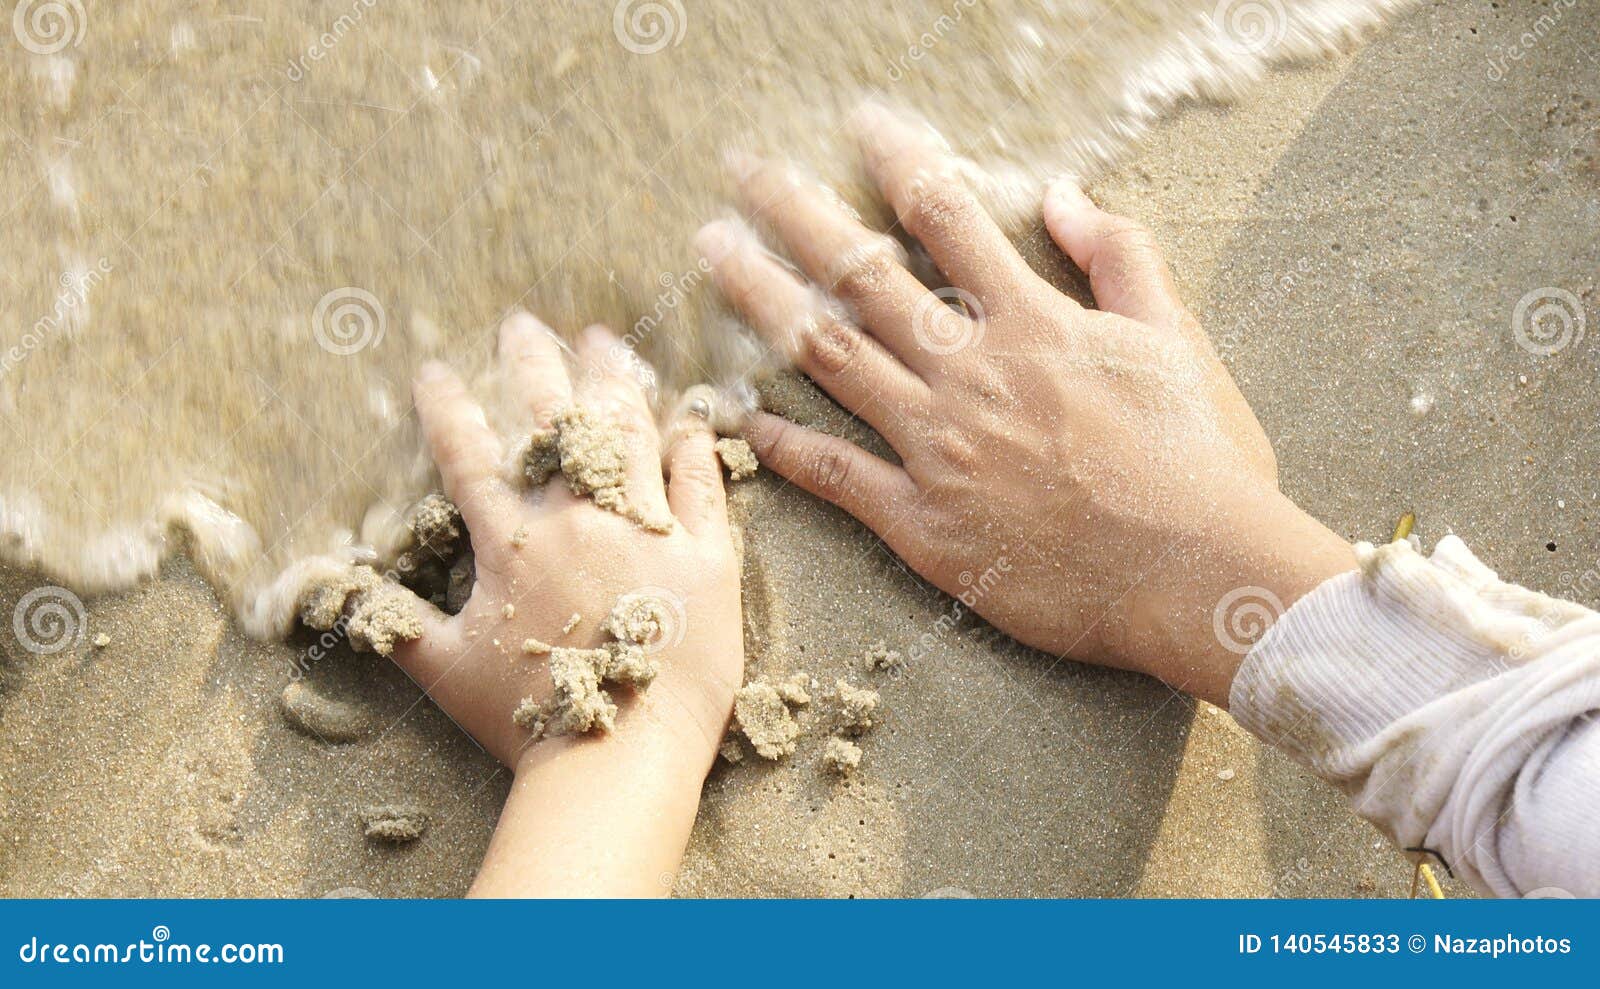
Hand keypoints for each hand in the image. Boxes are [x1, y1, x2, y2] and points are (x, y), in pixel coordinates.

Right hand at [394, 314, 741, 770]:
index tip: (432, 369)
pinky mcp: (705, 555)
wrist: (621, 756)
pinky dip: (694, 445)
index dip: (447, 409)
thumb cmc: (529, 720)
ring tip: (601, 340)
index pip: (468, 458)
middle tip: (522, 324)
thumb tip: (340, 600)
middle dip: (531, 365)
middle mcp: (577, 520)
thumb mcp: (445, 672)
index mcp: (512, 544)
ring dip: (610, 380)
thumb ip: (397, 626)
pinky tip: (689, 413)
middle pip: (550, 422)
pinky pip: (701, 483)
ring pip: (627, 433)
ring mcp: (646, 530)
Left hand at [696, 104, 1353, 705]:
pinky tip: (740, 413)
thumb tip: (1061, 193)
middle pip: (862, 274)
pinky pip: (835, 475)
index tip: (859, 122)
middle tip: (741, 169)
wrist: (1195, 576)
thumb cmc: (1198, 461)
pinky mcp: (923, 525)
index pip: (948, 217)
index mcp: (1032, 324)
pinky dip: (784, 443)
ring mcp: (938, 450)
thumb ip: (1119, 256)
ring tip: (714, 254)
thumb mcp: (1177, 337)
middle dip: (794, 212)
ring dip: (764, 298)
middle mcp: (970, 375)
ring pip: (830, 356)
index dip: (899, 159)